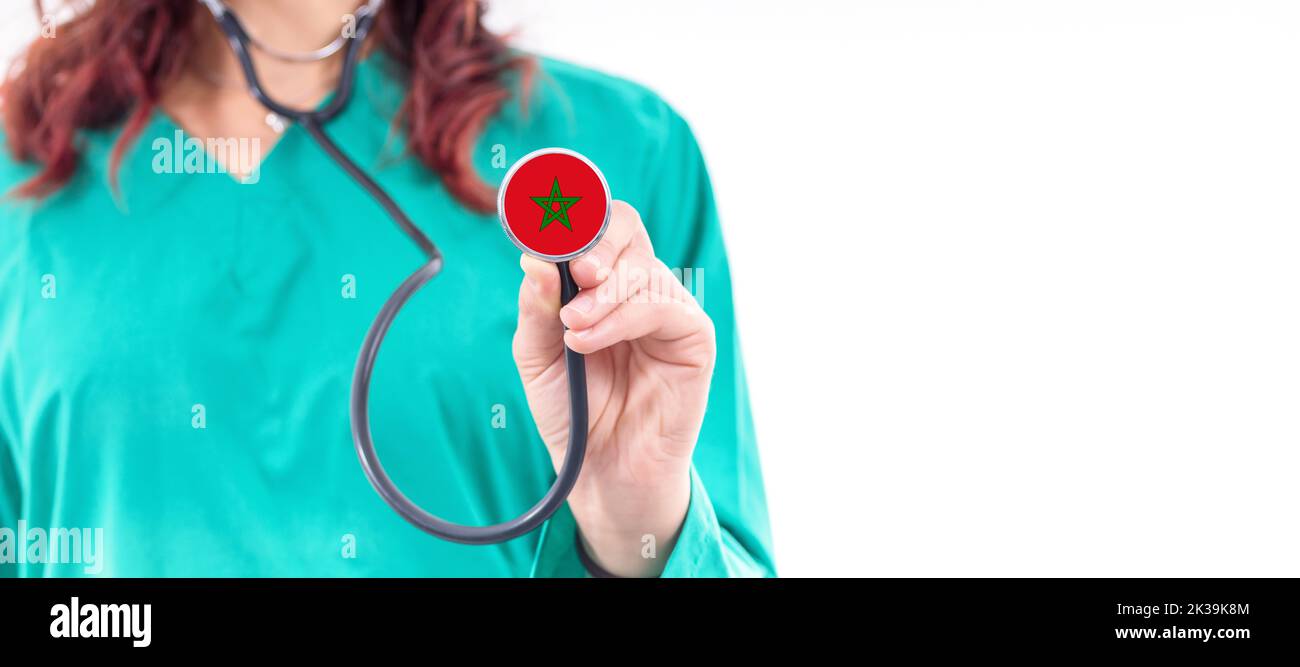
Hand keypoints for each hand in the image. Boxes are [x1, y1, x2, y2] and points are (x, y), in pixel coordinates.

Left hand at [513, 201, 715, 576]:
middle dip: (597, 242)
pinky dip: (623, 318)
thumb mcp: (537, 356)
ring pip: (642, 269)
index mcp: (601, 283)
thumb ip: (536, 308)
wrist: (601, 470)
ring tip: (574, 329)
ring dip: (603, 295)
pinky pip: (662, 305)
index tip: (544, 229)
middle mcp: (637, 287)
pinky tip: (590, 341)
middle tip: (577, 274)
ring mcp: (668, 309)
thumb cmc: (572, 411)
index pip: (597, 225)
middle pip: (626, 228)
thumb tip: (534, 260)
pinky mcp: (693, 336)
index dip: (574, 216)